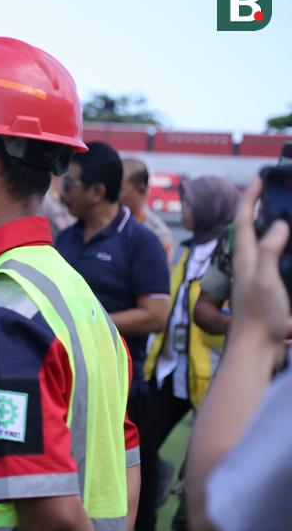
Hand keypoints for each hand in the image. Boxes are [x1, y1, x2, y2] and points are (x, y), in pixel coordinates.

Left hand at [230, 178, 291, 358]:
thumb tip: (275, 224)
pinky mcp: (266, 293)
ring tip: (285, 218)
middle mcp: (248, 266)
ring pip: (263, 248)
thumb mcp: (265, 280)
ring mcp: (256, 280)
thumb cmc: (258, 316)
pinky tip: (289, 252)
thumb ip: (269, 251)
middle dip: (258, 211)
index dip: (249, 199)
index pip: (242, 221)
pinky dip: (282, 252)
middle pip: (250, 232)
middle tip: (272, 195)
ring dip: (271, 231)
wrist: (256, 350)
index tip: (259, 180)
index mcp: (245, 260)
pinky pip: (275, 265)